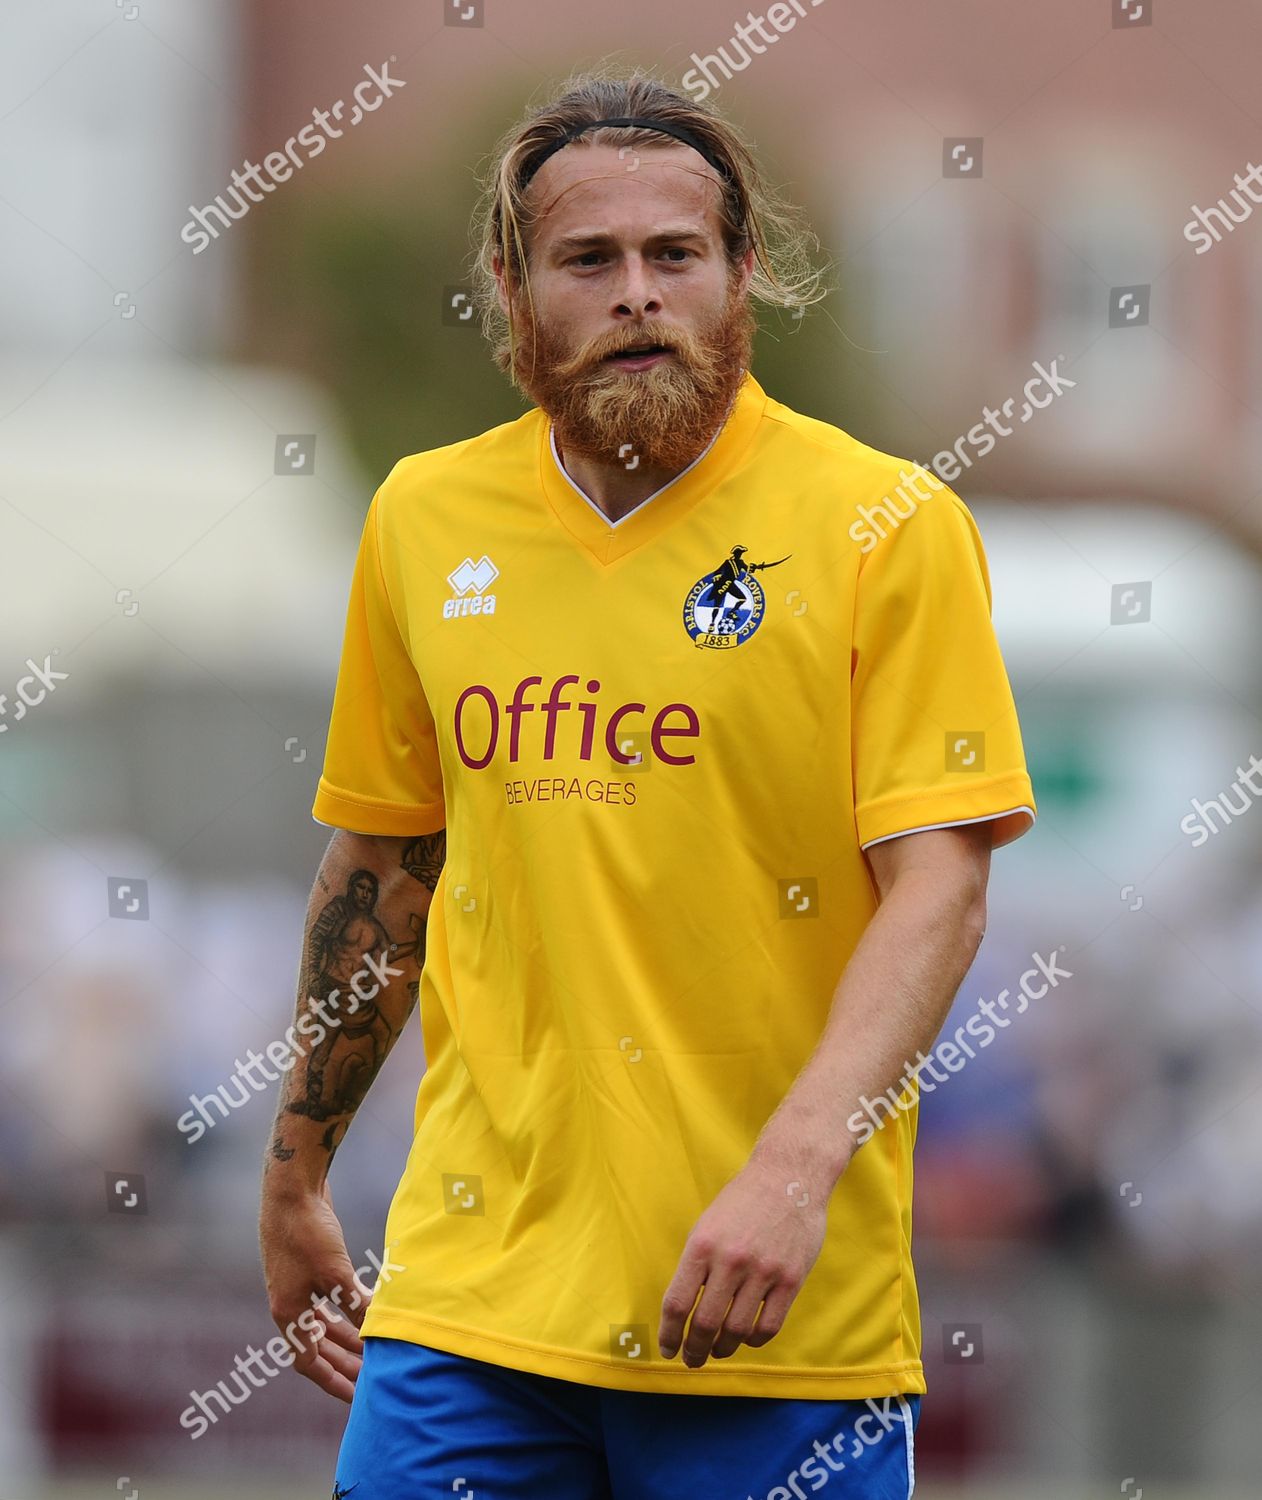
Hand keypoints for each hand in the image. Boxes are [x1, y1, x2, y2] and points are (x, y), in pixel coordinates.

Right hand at [260, 1179, 371, 1401]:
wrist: (291, 1188)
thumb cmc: (307, 1231)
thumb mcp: (335, 1273)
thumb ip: (355, 1306)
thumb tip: (377, 1335)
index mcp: (287, 1312)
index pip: (309, 1361)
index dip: (333, 1381)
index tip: (355, 1397)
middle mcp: (289, 1302)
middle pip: (317, 1345)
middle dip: (344, 1362)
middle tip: (372, 1377)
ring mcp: (296, 1283)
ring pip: (323, 1322)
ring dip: (345, 1337)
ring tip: (371, 1350)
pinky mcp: (308, 1264)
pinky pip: (327, 1300)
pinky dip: (344, 1310)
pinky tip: (363, 1309)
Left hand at [657, 1158, 827, 1367]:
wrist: (788, 1177)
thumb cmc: (743, 1202)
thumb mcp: (708, 1226)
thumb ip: (697, 1266)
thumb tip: (684, 1311)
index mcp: (702, 1245)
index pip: (677, 1302)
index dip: (669, 1334)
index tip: (668, 1349)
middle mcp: (730, 1260)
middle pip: (704, 1323)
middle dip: (694, 1349)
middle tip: (692, 1360)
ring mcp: (762, 1271)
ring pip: (736, 1331)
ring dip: (723, 1349)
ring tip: (718, 1351)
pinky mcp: (790, 1280)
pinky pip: (768, 1326)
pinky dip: (754, 1341)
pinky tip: (747, 1338)